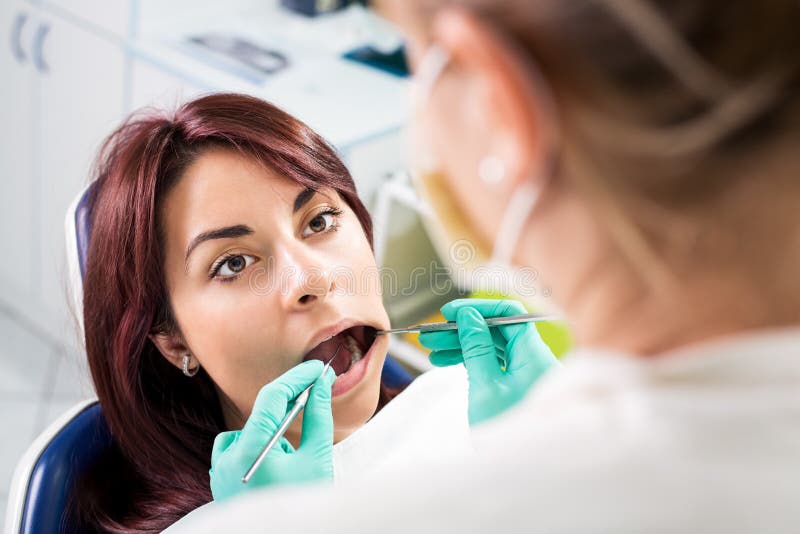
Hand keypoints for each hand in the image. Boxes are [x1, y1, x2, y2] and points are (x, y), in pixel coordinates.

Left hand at [209, 360, 335, 500]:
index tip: (317, 368)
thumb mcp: (317, 458)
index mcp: (250, 451)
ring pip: (250, 433)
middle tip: (316, 400)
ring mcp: (221, 471)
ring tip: (293, 463)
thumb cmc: (305, 504)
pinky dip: (258, 451)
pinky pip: (237, 451)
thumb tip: (321, 382)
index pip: (272, 396)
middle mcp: (228, 458)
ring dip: (274, 436)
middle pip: (262, 414)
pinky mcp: (221, 480)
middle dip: (291, 409)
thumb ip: (318, 415)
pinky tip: (274, 470)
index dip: (296, 377)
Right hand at [419, 298, 558, 424]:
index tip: (450, 311)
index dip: (477, 308)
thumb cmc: (509, 433)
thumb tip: (468, 316)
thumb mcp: (485, 386)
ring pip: (493, 347)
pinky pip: (494, 363)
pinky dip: (471, 360)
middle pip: (497, 330)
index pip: (508, 314)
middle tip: (433, 333)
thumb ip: (476, 347)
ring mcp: (528, 374)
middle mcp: (535, 360)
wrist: (525, 472)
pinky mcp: (519, 386)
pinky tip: (446, 362)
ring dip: (462, 345)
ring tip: (432, 350)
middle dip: (463, 329)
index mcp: (534, 355)